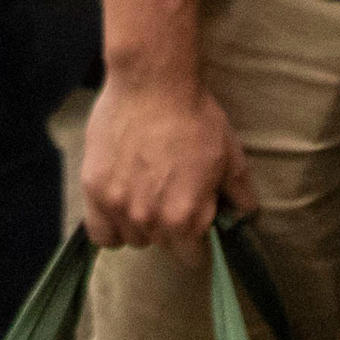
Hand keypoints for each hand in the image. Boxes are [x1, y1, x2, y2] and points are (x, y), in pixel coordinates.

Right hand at [79, 69, 250, 248]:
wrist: (152, 82)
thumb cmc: (195, 116)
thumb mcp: (229, 155)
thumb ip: (238, 193)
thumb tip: (246, 215)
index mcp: (186, 218)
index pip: (191, 257)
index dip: (196, 242)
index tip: (195, 223)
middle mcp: (150, 220)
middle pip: (160, 245)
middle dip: (169, 228)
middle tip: (170, 196)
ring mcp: (118, 205)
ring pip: (130, 238)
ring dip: (139, 225)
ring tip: (144, 194)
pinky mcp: (93, 189)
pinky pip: (99, 231)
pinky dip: (109, 225)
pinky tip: (118, 206)